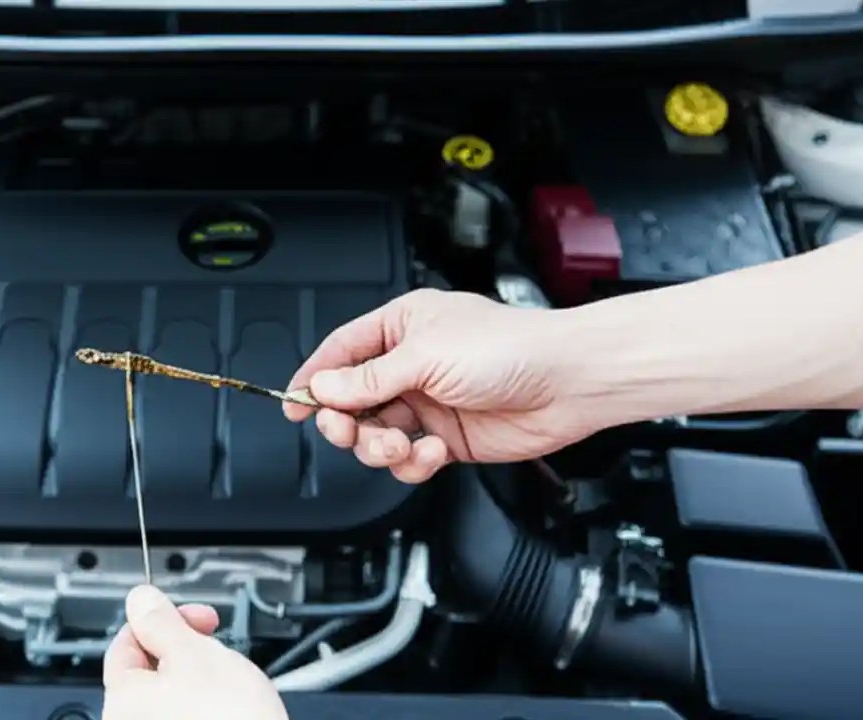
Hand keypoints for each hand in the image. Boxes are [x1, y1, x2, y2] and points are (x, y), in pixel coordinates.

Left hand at [102, 585, 288, 719]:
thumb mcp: (196, 654)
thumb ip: (161, 622)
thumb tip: (139, 599)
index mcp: (122, 699)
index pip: (126, 641)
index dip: (162, 620)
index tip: (193, 617)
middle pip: (151, 670)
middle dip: (186, 651)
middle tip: (216, 647)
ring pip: (174, 695)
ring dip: (201, 681)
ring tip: (231, 685)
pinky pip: (189, 717)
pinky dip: (208, 709)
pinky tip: (232, 709)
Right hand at [285, 288, 601, 480]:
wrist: (568, 382)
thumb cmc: (513, 348)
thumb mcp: (426, 356)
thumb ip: (370, 378)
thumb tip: (325, 386)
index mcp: (402, 327)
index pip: (341, 353)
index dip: (314, 379)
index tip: (294, 404)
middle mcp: (412, 365)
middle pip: (352, 400)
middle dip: (345, 421)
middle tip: (345, 430)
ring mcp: (429, 403)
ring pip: (377, 435)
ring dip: (380, 446)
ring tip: (398, 445)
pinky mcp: (447, 438)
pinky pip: (408, 459)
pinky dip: (412, 464)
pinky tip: (429, 454)